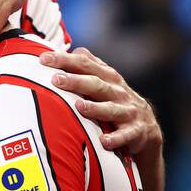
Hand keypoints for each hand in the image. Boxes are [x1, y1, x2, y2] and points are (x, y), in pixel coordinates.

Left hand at [40, 48, 160, 155]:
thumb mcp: (107, 81)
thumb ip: (90, 66)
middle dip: (76, 81)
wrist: (147, 128)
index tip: (43, 58)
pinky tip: (103, 141)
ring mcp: (128, 111)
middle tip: (56, 79)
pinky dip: (115, 138)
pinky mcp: (135, 131)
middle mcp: (118, 91)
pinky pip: (125, 135)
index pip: (85, 64)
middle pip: (96, 84)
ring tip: (79, 107)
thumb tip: (72, 49)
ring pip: (111, 109)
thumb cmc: (117, 101)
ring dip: (95, 108)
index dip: (65, 59)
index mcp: (108, 77)